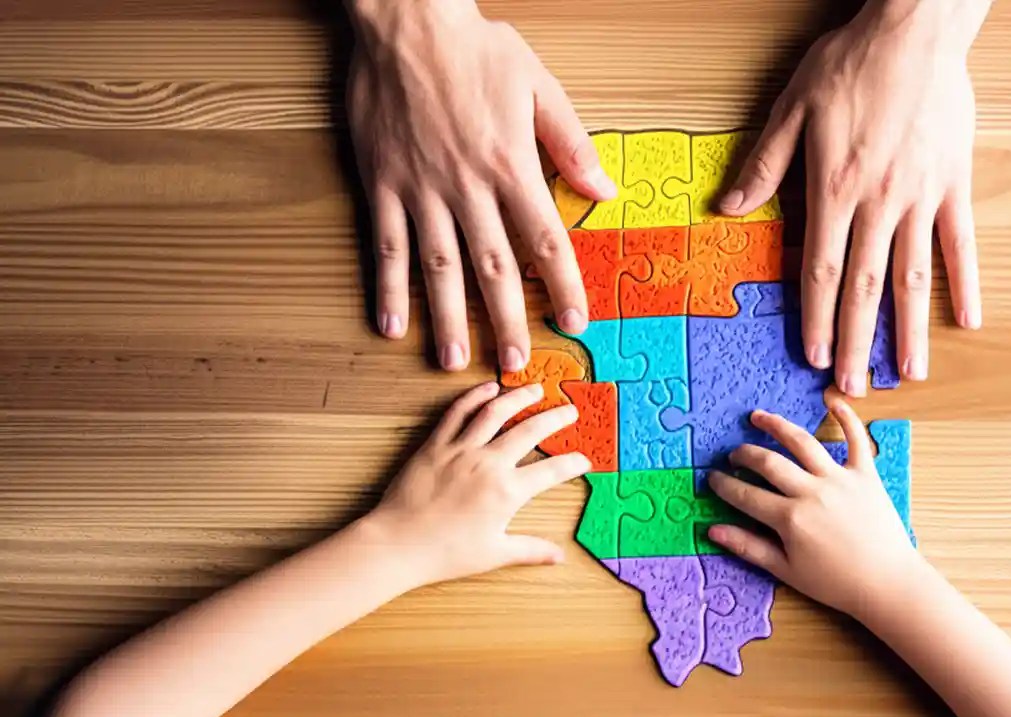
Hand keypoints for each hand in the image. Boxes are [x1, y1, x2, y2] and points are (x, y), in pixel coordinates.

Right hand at [345, 0, 615, 370]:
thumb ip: (570, 145)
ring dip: (448, 319)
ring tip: (454, 361)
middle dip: (507, 320)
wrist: (407, 19)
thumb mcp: (539, 86)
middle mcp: (466, 187)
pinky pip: (384, 244)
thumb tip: (603, 191)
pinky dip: (387, 287)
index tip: (576, 321)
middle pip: (492, 267)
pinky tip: (391, 325)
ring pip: (438, 267)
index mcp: (510, 166)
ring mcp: (420, 189)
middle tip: (515, 363)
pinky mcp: (382, 183)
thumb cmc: (476, 47)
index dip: (563, 285)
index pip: (544, 240)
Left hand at [365, 382, 590, 586]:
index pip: (551, 472)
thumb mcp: (494, 554)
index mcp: (507, 492)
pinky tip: (489, 388)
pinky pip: (458, 412)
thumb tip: (559, 556)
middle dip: (555, 418)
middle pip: (530, 431)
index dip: (572, 463)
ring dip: (520, 397)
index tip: (584, 459)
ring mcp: (461, 450)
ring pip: (497, 413)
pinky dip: (475, 396)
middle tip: (570, 409)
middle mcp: (489, 464)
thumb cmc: (445, 553)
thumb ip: (530, 550)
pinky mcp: (436, 444)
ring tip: (536, 389)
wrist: (398, 544)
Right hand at [707, 398, 919, 618]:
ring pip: (802, 442)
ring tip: (759, 417)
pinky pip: (856, 439)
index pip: (746, 495)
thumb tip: (713, 530)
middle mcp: (812, 492)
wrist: (887, 583)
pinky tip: (832, 401)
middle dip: (745, 455)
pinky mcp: (866, 474)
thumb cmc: (836, 582)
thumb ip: (749, 547)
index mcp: (790, 519)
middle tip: (734, 455)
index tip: (712, 478)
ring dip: (777, 425)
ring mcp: (840, 479)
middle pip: (769, 462)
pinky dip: (846, 417)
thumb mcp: (787, 570)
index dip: (725, 485)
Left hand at [720, 0, 988, 394]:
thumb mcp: (792, 107)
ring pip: (913, 276)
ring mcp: (920, 197)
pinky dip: (965, 283)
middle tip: (856, 388)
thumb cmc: (850, 64)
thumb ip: (764, 164)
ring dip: (908, 330)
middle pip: (866, 287)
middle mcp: (878, 203)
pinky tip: (968, 321)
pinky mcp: (954, 183)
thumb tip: (729, 206)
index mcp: (833, 189)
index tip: (814, 359)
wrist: (914, 31)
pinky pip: (961, 243)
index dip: (818, 319)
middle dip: (858, 343)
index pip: (822, 270)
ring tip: (910, 375)